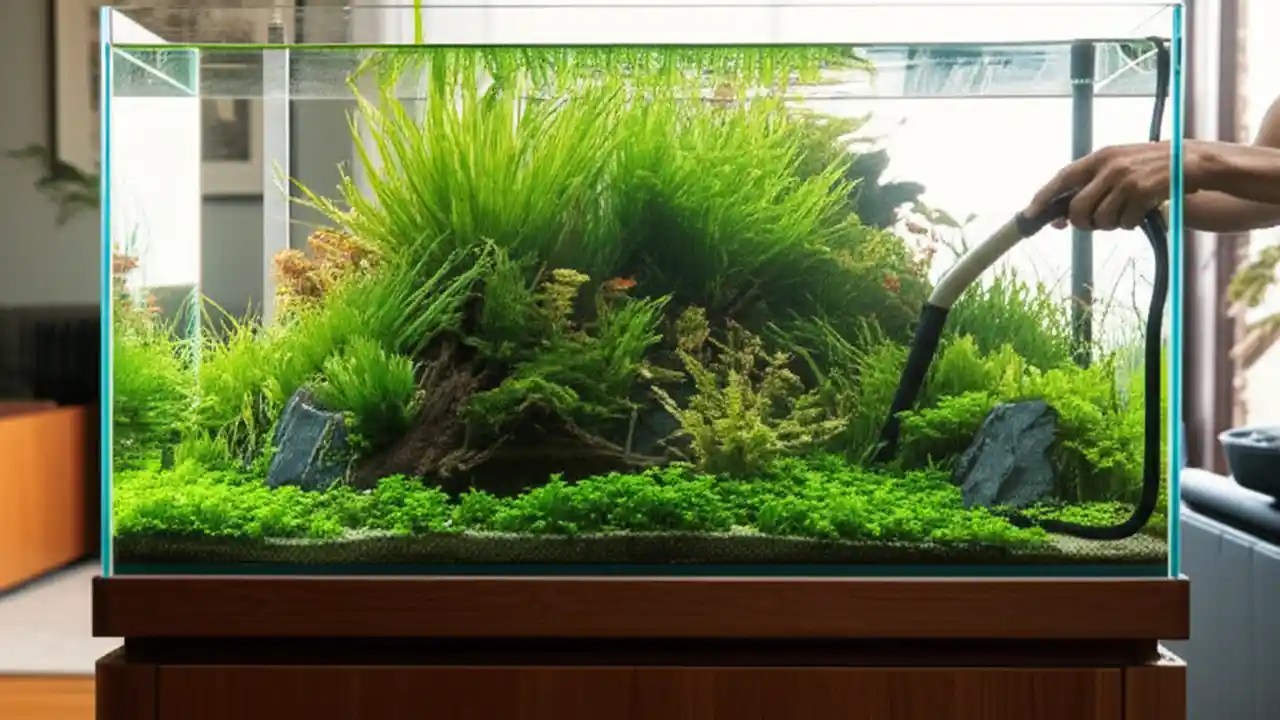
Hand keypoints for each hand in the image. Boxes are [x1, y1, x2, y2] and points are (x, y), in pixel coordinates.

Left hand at [1025, 141, 1204, 230]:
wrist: (1195, 161)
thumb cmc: (1152, 167)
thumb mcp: (1118, 168)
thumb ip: (1090, 187)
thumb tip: (1058, 219)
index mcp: (1100, 156)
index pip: (1062, 177)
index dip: (1043, 197)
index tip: (1029, 214)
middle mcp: (1109, 165)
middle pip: (1077, 208)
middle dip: (1083, 223)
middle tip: (1095, 224)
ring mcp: (1126, 179)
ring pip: (1100, 219)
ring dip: (1110, 225)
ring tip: (1125, 212)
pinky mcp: (1143, 192)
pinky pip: (1124, 223)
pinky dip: (1130, 224)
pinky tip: (1141, 212)